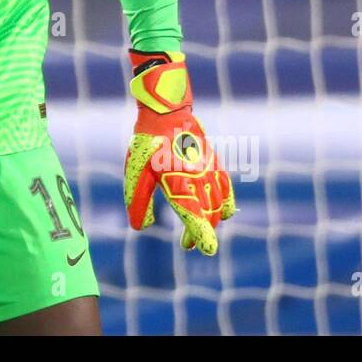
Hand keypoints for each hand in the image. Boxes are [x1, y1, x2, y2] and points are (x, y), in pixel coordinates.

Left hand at [123, 50, 234, 254]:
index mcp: (179, 183)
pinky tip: (220, 211)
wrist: (167, 112)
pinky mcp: (214, 163)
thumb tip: (141, 227)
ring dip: (212, 221)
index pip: (195, 216)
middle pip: (208, 215)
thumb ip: (138, 202)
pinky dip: (225, 204)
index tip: (206, 250)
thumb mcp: (136, 173)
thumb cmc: (148, 144)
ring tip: (199, 231)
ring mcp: (210, 171)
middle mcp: (199, 180)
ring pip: (219, 204)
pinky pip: (225, 188)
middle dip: (201, 233)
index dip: (201, 235)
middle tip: (187, 245)